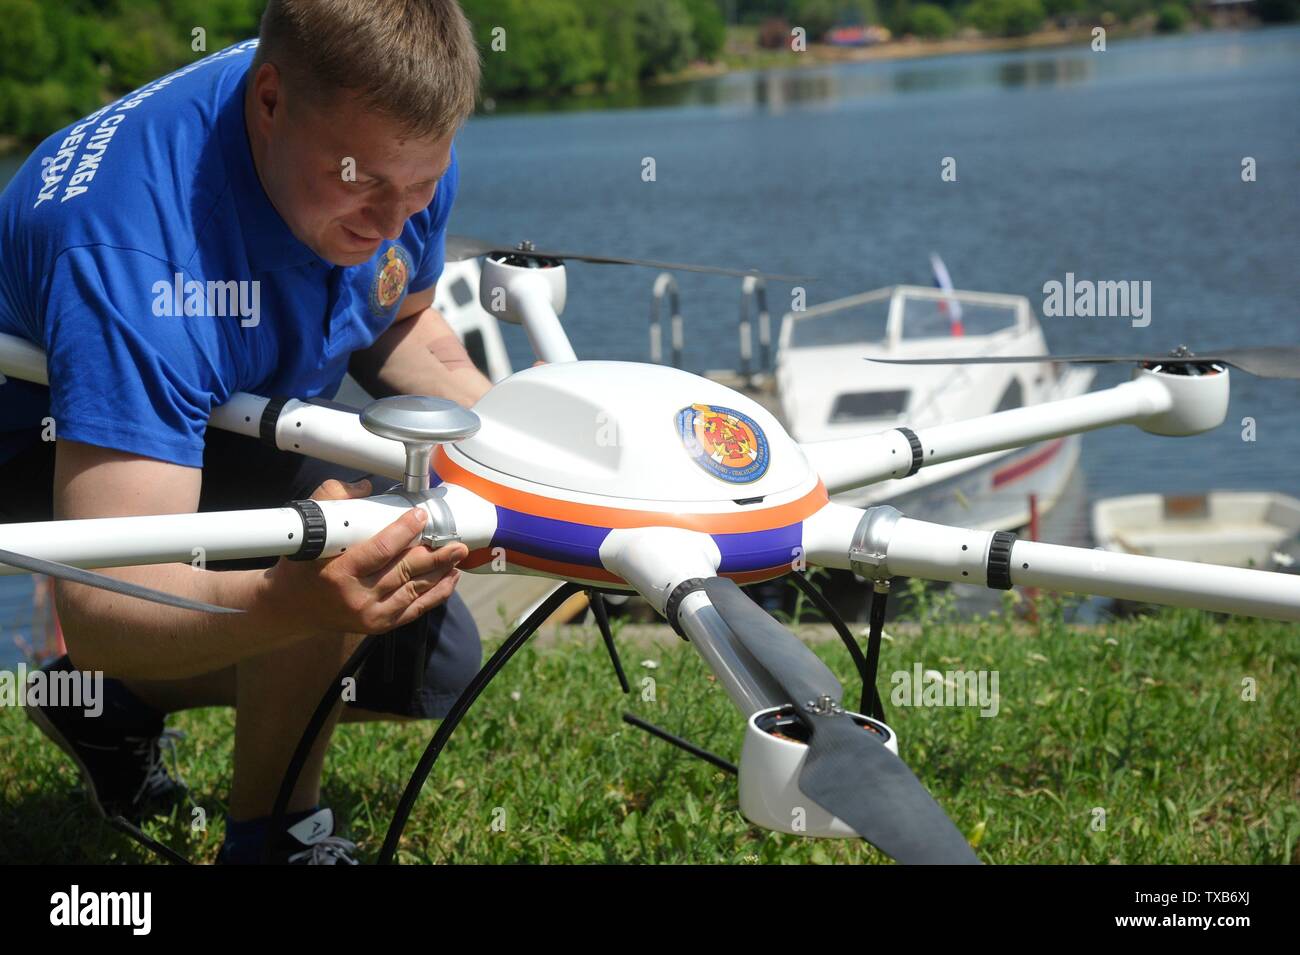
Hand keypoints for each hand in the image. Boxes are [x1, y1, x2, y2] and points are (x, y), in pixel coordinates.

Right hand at [266, 477, 467, 636]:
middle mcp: (357, 596)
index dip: (405, 531)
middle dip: (435, 555)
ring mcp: (370, 614)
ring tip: (457, 554)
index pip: (381, 549)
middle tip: (455, 541)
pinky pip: (415, 609)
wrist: (290, 608)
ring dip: (440, 571)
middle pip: (405, 571)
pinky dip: (436, 594)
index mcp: (339, 571)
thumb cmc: (302, 563)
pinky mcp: (379, 625)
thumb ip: (333, 499)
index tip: (420, 515)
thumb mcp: (309, 529)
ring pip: (415, 589)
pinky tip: (450, 578)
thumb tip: (366, 488)